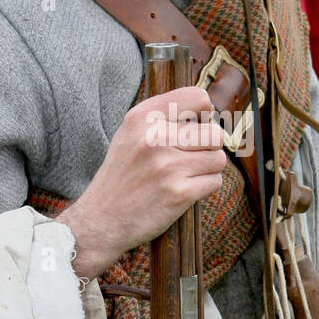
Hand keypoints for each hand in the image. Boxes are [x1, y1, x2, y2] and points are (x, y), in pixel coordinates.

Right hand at [54, 86, 226, 278]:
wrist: (100, 220)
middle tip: (190, 158)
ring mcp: (168, 166)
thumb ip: (162, 116)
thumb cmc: (121, 175)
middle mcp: (154, 138)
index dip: (204, 113)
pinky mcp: (179, 193)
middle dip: (208, 147)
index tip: (195, 127)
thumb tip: (207, 109)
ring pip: (218, 159)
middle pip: (215, 132)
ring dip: (207, 169)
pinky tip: (183, 191)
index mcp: (142, 117)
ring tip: (184, 175)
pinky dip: (204, 188)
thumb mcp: (129, 134)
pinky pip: (215, 182)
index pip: (197, 98)